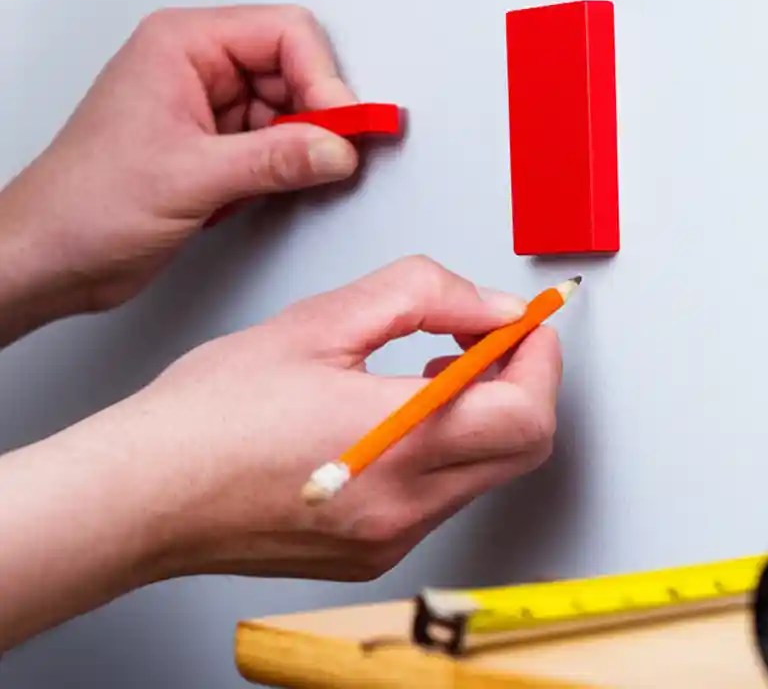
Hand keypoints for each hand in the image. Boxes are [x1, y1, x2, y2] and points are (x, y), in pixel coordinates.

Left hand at [0, 5, 360, 335]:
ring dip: (304, 146)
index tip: (343, 126)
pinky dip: (288, 167)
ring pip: (290, 110)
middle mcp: (196, 68)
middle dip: (319, 114)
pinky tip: (274, 188)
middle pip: (295, 69)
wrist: (50, 257)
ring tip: (297, 177)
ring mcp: (207, 108)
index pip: (284, 34)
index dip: (323, 79)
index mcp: (182, 46)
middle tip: (337, 155)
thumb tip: (338, 149)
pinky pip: (276, 144)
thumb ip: (276, 160)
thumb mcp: (193, 178)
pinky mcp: (216, 147)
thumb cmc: (84, 204)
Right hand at [58, 257, 555, 583]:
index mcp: (397, 442)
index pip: (527, 412)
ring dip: (485, 417)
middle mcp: (405, 504)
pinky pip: (443, 499)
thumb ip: (422, 296)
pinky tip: (401, 419)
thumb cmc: (209, 414)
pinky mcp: (374, 554)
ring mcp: (392, 537)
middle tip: (490, 341)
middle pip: (524, 449)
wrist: (143, 494)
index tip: (525, 323)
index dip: (539, 358)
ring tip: (436, 372)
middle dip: (524, 385)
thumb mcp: (320, 322)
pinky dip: (447, 452)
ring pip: (487, 473)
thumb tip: (491, 305)